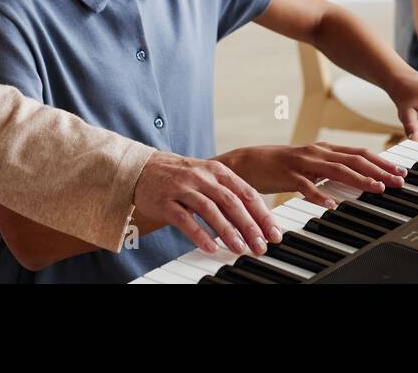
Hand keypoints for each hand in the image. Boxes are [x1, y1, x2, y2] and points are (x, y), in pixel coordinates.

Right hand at [132, 150, 281, 256]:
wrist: (142, 168)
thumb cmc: (180, 177)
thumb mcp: (207, 178)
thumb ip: (228, 196)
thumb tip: (255, 221)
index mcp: (218, 171)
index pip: (246, 193)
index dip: (262, 214)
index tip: (274, 233)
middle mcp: (202, 177)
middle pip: (232, 202)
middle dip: (249, 225)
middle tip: (261, 245)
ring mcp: (183, 188)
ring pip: (210, 210)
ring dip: (227, 231)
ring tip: (239, 248)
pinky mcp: (166, 202)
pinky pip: (185, 219)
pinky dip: (199, 234)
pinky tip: (210, 247)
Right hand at [217, 143, 405, 207]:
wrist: (249, 162)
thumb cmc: (282, 166)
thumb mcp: (311, 164)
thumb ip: (332, 167)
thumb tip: (357, 176)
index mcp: (325, 149)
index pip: (359, 153)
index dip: (381, 162)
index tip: (399, 172)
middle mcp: (317, 152)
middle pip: (354, 160)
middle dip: (378, 170)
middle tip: (397, 181)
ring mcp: (303, 162)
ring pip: (336, 170)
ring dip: (359, 180)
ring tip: (375, 189)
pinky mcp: (287, 175)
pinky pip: (306, 186)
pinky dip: (320, 194)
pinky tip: (331, 203)